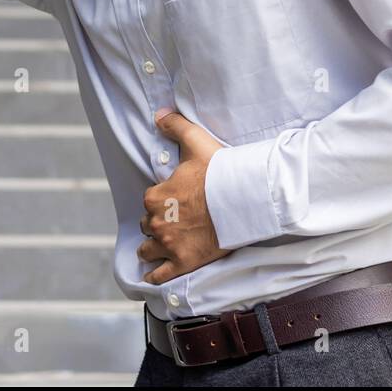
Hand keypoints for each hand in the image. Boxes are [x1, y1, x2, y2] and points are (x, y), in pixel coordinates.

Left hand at [138, 109, 231, 283]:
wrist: (243, 200)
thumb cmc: (220, 171)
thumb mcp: (196, 142)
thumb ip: (175, 125)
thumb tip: (159, 113)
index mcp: (156, 196)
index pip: (149, 201)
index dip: (161, 201)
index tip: (174, 201)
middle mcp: (157, 222)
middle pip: (148, 226)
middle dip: (157, 224)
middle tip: (173, 222)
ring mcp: (170, 245)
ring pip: (148, 251)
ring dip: (152, 249)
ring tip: (160, 248)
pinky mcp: (184, 263)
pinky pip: (160, 276)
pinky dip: (155, 276)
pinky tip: (153, 276)